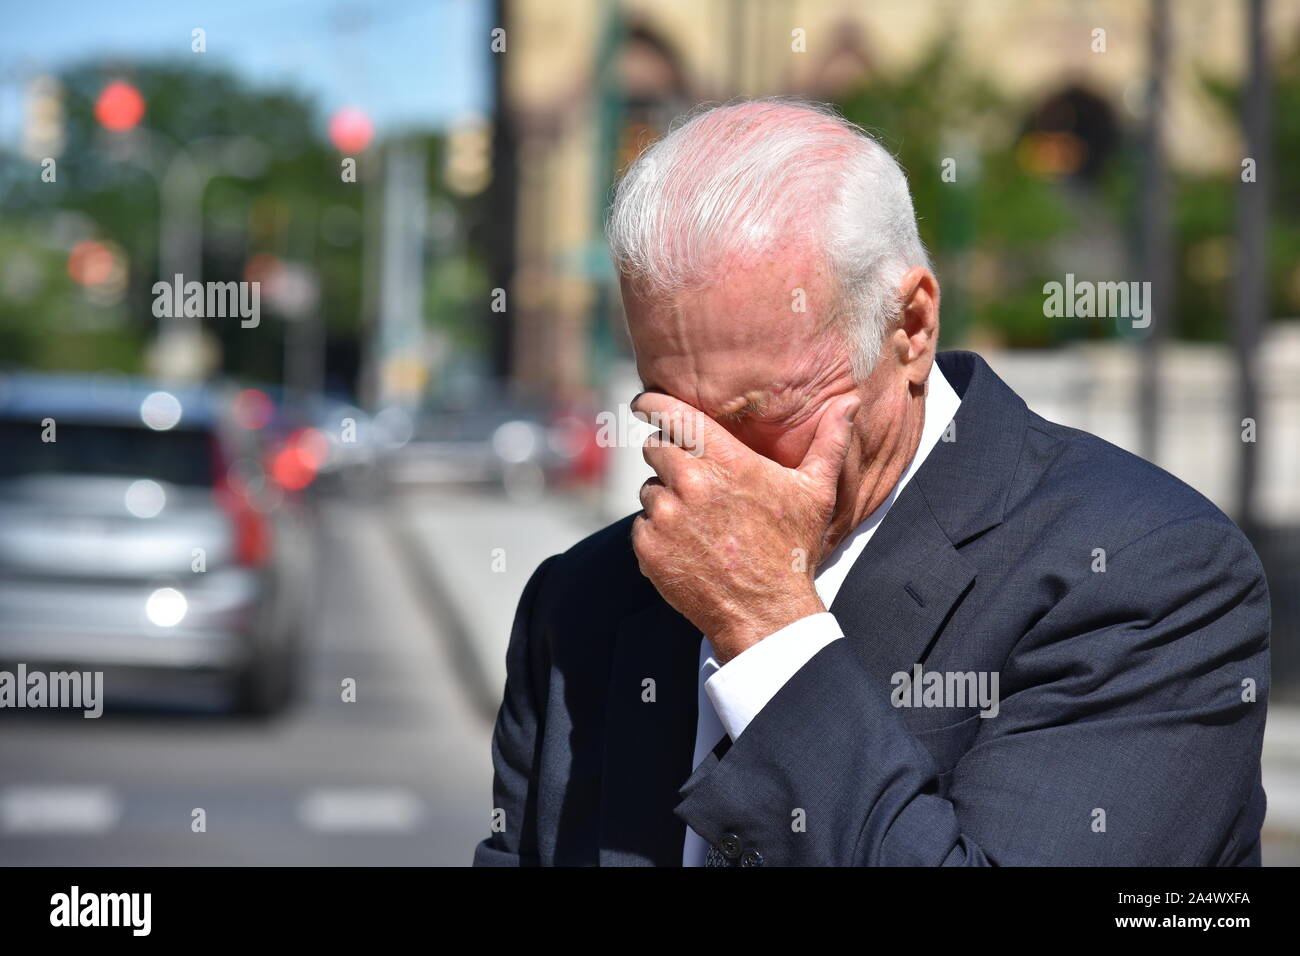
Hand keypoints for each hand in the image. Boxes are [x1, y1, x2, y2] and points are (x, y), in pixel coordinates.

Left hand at [630, 390, 861, 662]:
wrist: (766, 613)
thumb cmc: (791, 550)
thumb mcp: (815, 493)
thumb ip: (828, 442)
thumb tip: (851, 402)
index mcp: (728, 461)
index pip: (672, 414)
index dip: (653, 404)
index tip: (645, 403)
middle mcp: (691, 483)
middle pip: (655, 448)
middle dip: (668, 455)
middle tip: (691, 477)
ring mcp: (667, 517)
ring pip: (649, 489)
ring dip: (666, 499)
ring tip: (699, 523)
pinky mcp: (649, 548)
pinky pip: (642, 525)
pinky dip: (658, 533)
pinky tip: (688, 547)